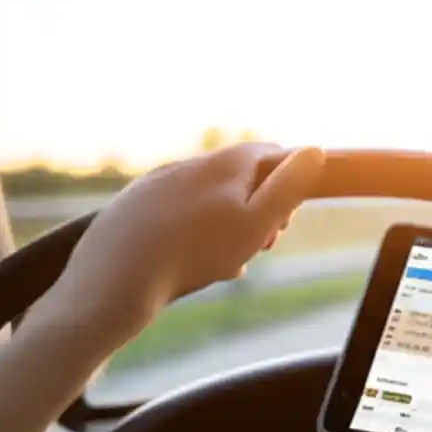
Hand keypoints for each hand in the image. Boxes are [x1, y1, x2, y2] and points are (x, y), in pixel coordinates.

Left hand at [39, 143, 324, 338]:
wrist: (116, 280)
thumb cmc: (196, 252)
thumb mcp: (257, 221)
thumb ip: (289, 186)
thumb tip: (315, 151)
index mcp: (225, 163)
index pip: (273, 153)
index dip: (290, 184)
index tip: (288, 218)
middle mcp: (190, 163)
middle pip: (239, 176)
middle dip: (258, 207)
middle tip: (264, 244)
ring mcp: (156, 182)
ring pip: (208, 198)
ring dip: (227, 224)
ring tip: (230, 261)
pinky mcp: (131, 207)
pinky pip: (176, 214)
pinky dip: (195, 233)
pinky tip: (194, 264)